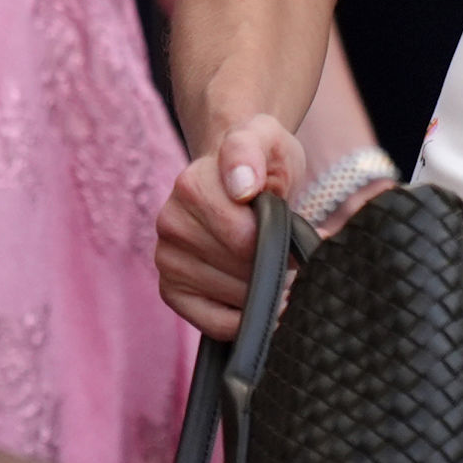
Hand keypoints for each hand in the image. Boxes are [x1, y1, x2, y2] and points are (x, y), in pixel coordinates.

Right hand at [154, 113, 301, 332]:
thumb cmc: (259, 161)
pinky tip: (256, 301)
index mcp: (191, 186)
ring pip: (230, 300)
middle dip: (274, 269)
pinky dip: (243, 319)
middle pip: (240, 271)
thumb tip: (242, 186)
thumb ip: (250, 150)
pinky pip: (211, 323)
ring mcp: (167, 258)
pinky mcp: (171, 290)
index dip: (280, 245)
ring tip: (274, 272)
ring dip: (263, 294)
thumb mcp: (265, 138)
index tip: (296, 238)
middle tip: (289, 257)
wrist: (238, 176)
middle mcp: (170, 222)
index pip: (244, 239)